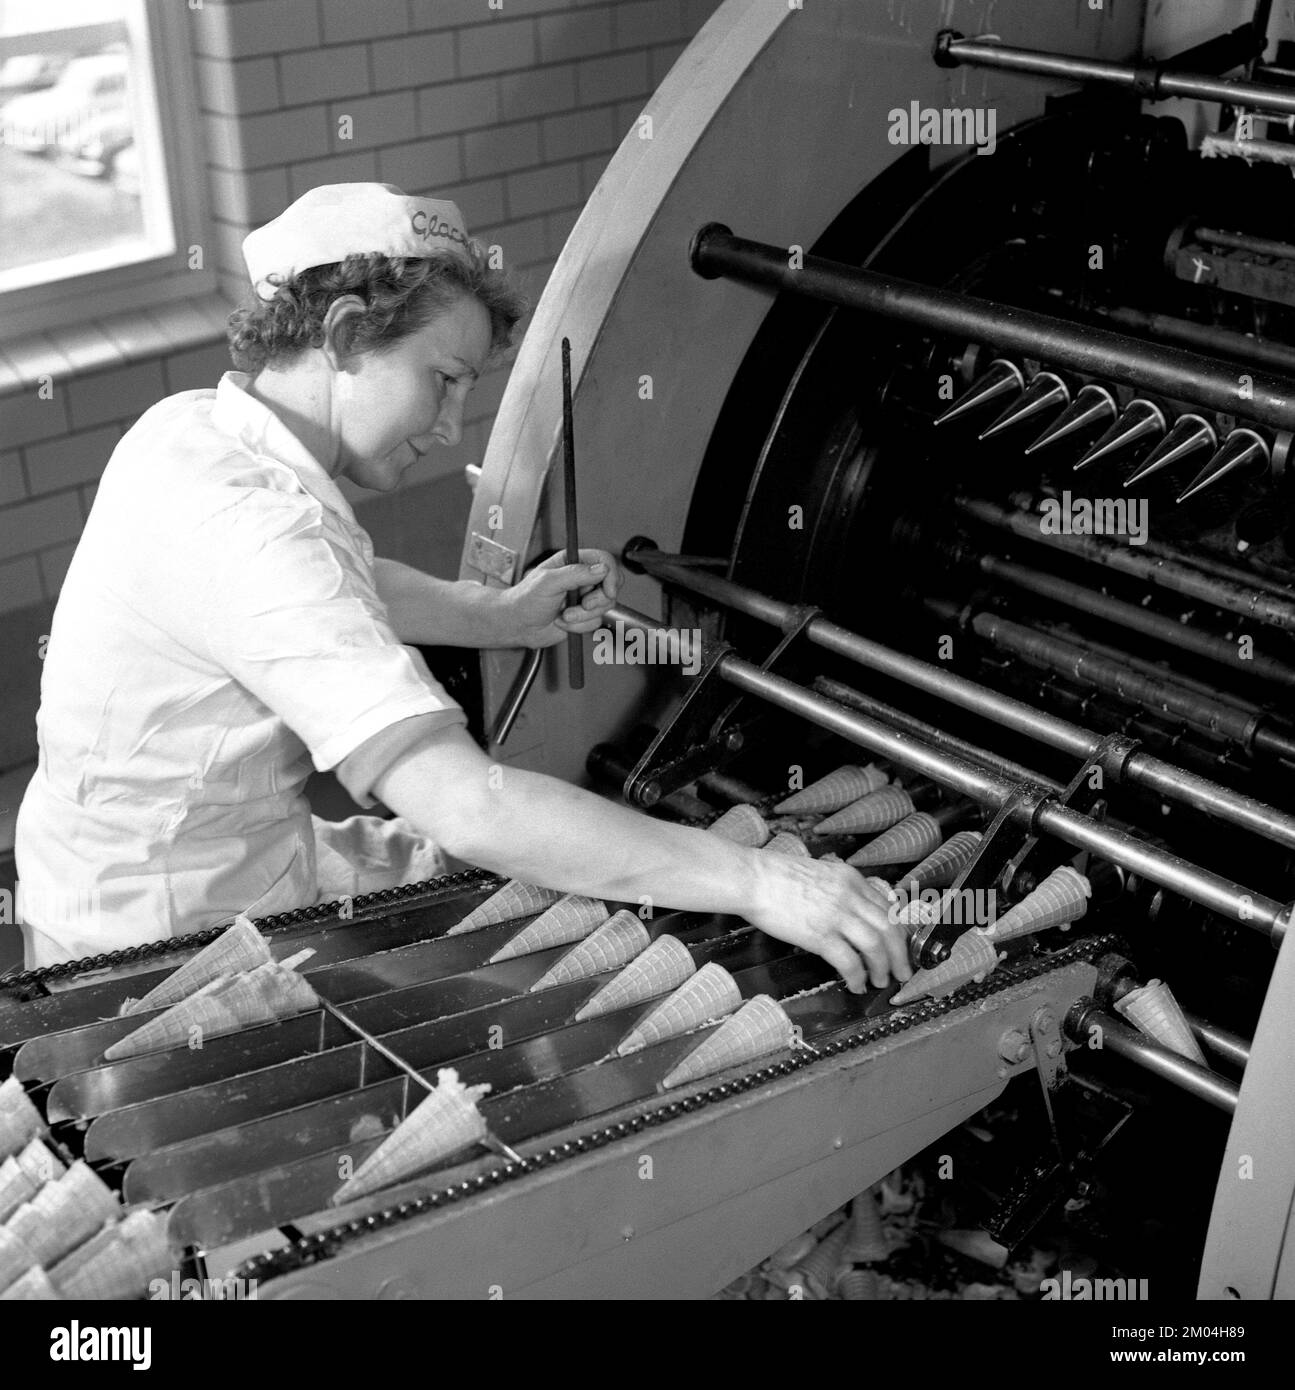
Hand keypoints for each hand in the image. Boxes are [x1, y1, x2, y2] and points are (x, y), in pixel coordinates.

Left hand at [504, 548, 621, 648]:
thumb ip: (576, 573)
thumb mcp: (548, 581)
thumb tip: (602, 569)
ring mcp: (584, 598)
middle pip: (610, 585)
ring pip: (604, 606)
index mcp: (573, 562)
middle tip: (584, 604)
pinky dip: (579, 625)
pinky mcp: (584, 616)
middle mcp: (581, 578)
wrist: (518, 625)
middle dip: (598, 600)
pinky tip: (563, 621)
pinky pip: (595, 622)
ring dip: (583, 615)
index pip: (604, 561)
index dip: (611, 575)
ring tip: (564, 614)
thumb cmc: (525, 600)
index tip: (609, 590)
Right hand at [745, 854, 912, 992]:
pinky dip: (857, 977)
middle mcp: (850, 895)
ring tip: (879, 982)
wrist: (752, 877)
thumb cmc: (774, 875)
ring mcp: (836, 915)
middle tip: (902, 973)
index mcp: (850, 879)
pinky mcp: (820, 935)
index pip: (887, 908)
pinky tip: (855, 985)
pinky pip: (850, 961)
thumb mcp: (818, 873)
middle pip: (890, 928)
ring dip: (883, 968)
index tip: (898, 948)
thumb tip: (847, 912)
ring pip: (876, 946)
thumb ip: (838, 889)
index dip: (897, 932)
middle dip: (900, 955)